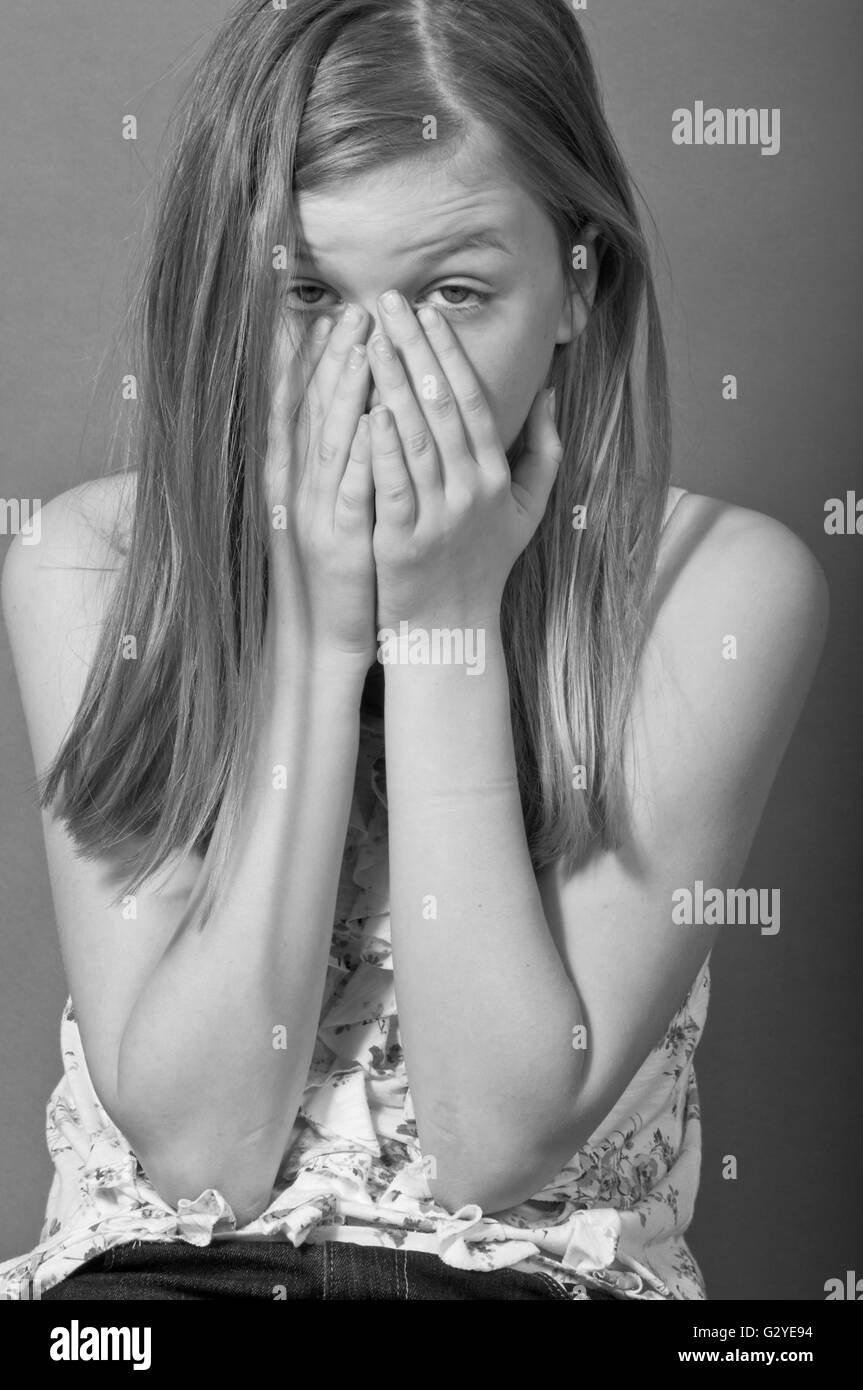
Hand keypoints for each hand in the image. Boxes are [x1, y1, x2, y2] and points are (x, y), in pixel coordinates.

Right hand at [264, 307, 377, 669]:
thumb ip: (338, 466)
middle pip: (313, 411)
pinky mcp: (340, 540)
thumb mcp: (329, 512)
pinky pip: (350, 488)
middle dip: (332, 358)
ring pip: (328, 439)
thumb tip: (356, 418)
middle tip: (352, 311)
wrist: (322, 636)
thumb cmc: (336, 572)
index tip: (336, 318)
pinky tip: (372, 419)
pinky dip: (359, 452)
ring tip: (360, 344)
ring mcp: (315, 512)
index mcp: (298, 479)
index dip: (318, 361)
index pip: (305, 409)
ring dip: (341, 390)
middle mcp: (299, 488)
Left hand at [361, 295, 562, 631]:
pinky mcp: (402, 541)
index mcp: (496, 478)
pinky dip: (382, 448)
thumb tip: (550, 392)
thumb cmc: (484, 565)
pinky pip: (393, 486)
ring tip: (369, 340)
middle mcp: (471, 492)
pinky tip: (367, 408)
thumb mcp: (527, 510)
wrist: (452, 629)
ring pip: (416, 438)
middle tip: (388, 303)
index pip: (472, 402)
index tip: (429, 312)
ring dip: (393, 384)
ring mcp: (437, 517)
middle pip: (442, 408)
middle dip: (414, 351)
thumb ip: (545, 450)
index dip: (451, 354)